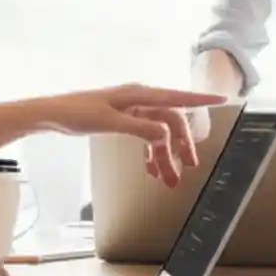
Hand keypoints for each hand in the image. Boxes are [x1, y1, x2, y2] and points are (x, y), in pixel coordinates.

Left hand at [37, 84, 224, 186]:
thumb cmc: (76, 113)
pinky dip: (150, 153)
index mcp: (138, 95)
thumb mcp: (108, 122)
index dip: (201, 100)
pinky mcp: (124, 119)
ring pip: (158, 133)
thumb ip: (139, 127)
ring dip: (164, 156)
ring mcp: (132, 109)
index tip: (222, 100)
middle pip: (171, 121)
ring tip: (168, 181)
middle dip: (180, 146)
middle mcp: (139, 99)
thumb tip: (165, 133)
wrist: (53, 114)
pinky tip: (151, 170)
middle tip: (188, 168)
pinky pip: (146, 136)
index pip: (176, 97)